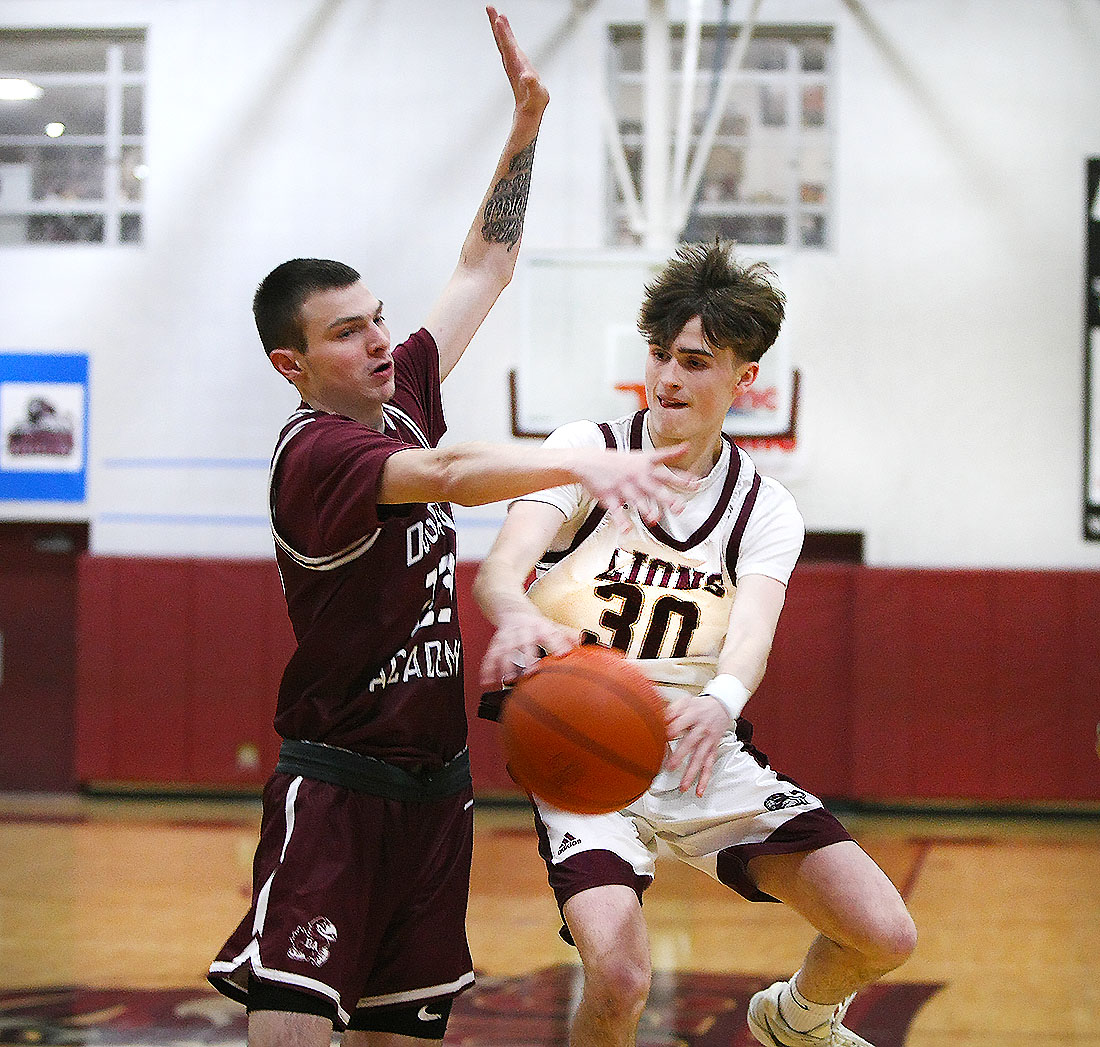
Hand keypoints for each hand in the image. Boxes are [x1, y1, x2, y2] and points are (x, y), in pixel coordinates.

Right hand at [480, 608, 578, 687]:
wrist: (508, 604)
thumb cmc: (532, 620)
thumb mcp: (550, 624)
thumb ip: (565, 634)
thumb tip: (582, 642)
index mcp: (539, 625)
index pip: (549, 633)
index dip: (556, 643)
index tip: (562, 655)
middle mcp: (523, 629)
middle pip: (525, 642)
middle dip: (527, 656)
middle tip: (530, 673)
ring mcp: (508, 634)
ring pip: (505, 649)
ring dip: (504, 665)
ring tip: (507, 680)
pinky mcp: (496, 640)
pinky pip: (490, 654)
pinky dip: (487, 667)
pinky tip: (486, 681)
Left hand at [487, 6, 549, 119]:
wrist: (528, 110)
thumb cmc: (534, 102)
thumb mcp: (536, 94)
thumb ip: (532, 85)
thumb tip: (528, 77)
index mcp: (516, 66)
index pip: (508, 47)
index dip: (504, 33)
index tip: (498, 18)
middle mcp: (511, 62)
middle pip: (501, 40)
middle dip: (496, 24)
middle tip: (489, 7)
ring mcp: (512, 63)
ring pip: (503, 42)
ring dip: (498, 27)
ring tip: (495, 13)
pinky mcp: (515, 63)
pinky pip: (507, 45)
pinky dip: (504, 34)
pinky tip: (503, 28)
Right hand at [574, 443, 695, 529]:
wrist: (589, 461)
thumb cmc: (620, 462)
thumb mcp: (642, 456)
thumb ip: (665, 456)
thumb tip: (687, 447)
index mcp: (645, 466)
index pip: (666, 469)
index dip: (681, 476)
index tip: (695, 483)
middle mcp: (636, 476)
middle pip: (654, 487)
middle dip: (667, 498)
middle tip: (679, 508)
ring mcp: (622, 486)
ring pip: (636, 500)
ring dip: (645, 510)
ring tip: (654, 520)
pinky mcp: (609, 496)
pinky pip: (616, 511)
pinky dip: (621, 521)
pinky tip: (627, 530)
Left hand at [663, 692, 731, 796]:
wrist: (722, 706)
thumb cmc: (699, 706)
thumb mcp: (686, 702)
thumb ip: (672, 710)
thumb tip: (660, 718)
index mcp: (694, 715)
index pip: (683, 722)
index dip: (674, 729)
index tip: (666, 736)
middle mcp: (702, 729)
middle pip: (691, 743)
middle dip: (681, 756)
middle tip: (671, 767)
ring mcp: (708, 741)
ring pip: (700, 759)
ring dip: (692, 774)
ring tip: (683, 786)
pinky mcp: (713, 750)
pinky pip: (709, 766)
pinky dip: (705, 779)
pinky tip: (699, 790)